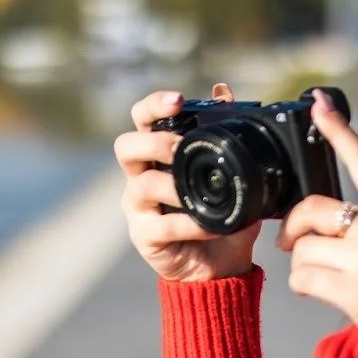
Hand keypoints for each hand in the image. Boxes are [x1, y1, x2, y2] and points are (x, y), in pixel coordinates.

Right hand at [115, 83, 260, 282]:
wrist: (222, 265)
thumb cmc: (223, 214)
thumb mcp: (232, 171)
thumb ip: (226, 132)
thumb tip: (223, 91)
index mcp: (158, 154)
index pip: (142, 120)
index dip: (153, 106)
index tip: (176, 100)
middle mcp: (141, 176)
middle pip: (125, 146)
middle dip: (153, 142)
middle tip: (180, 147)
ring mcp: (139, 208)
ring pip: (140, 186)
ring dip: (172, 186)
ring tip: (196, 193)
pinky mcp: (145, 237)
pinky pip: (163, 226)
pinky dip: (190, 224)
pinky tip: (213, 225)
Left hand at [276, 89, 357, 357]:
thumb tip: (310, 218)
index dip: (337, 130)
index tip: (317, 102)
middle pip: (313, 209)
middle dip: (294, 230)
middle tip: (293, 246)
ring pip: (304, 249)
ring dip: (304, 267)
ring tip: (331, 281)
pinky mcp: (357, 289)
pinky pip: (303, 278)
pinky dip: (305, 288)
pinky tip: (328, 295)